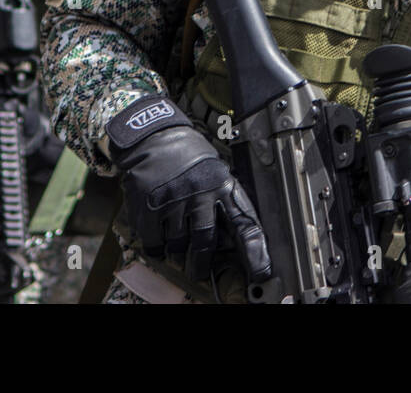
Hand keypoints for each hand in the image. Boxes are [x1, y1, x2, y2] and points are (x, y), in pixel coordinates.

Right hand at [107, 96, 270, 283]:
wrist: (151, 135)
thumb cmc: (187, 156)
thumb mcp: (215, 171)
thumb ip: (222, 203)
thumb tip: (230, 244)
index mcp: (223, 185)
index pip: (246, 225)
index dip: (256, 254)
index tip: (261, 275)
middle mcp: (201, 195)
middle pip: (205, 244)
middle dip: (201, 263)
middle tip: (199, 270)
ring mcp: (174, 202)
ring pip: (178, 246)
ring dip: (176, 249)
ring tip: (173, 236)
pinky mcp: (149, 208)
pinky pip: (156, 245)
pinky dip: (157, 247)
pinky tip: (158, 235)